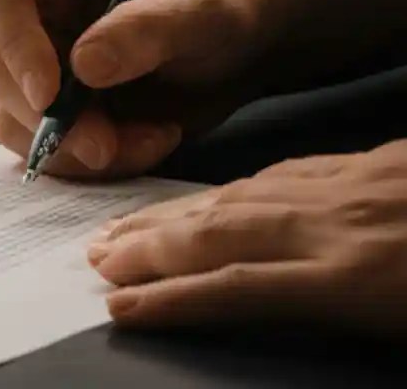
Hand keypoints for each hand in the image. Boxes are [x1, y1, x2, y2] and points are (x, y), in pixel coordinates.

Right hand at [0, 0, 269, 179]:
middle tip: (105, 146)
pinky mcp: (44, 110)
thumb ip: (146, 29)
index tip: (50, 93)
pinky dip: (90, 164)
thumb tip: (83, 67)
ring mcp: (30, 63)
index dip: (11, 40)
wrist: (231, 56)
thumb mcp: (198, 11)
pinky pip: (42, 150)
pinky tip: (145, 143)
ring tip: (150, 139)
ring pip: (13, 118)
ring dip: (75, 148)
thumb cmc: (213, 12)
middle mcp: (28, 10)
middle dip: (48, 117)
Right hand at [89, 140, 406, 341]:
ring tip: (130, 225)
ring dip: (178, 211)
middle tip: (97, 256)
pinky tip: (215, 193)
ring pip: (244, 195)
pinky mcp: (380, 161)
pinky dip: (239, 185)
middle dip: (151, 245)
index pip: (237, 288)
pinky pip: (293, 170)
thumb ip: (344, 314)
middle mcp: (339, 225)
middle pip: (222, 233)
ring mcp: (356, 185)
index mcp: (356, 278)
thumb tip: (270, 303)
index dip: (171, 299)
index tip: (119, 307)